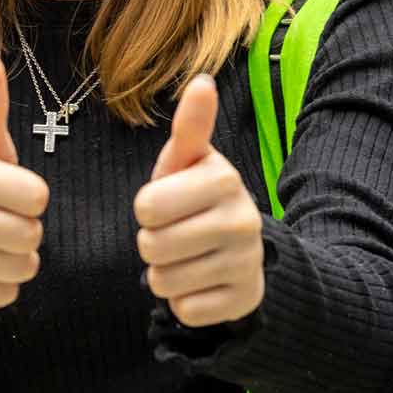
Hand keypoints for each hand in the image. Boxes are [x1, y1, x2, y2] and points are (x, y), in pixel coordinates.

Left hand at [133, 75, 263, 327]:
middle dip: (152, 243)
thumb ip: (191, 126)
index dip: (148, 208)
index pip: (146, 206)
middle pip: (151, 246)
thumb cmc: (198, 197)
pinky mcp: (243, 301)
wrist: (242, 250)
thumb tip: (202, 80)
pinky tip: (202, 282)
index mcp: (223, 179)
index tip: (168, 203)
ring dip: (165, 273)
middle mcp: (242, 220)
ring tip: (187, 256)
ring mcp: (245, 264)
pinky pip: (185, 311)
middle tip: (175, 233)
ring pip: (164, 282)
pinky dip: (183, 302)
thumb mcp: (190, 161)